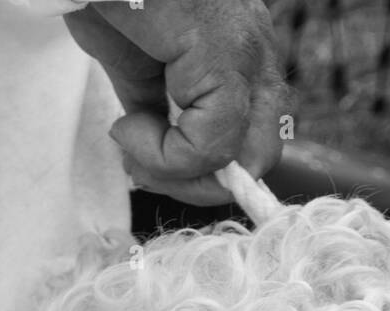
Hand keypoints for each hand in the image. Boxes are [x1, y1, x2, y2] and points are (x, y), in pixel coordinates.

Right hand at [64, 0, 286, 203]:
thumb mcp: (135, 65)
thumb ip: (157, 112)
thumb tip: (158, 161)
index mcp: (240, 52)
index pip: (252, 138)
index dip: (201, 170)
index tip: (142, 154)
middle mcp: (255, 50)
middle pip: (261, 154)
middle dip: (201, 183)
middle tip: (145, 165)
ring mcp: (245, 48)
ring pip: (247, 156)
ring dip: (184, 174)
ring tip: (134, 144)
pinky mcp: (221, 49)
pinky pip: (212, 142)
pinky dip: (167, 156)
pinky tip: (128, 127)